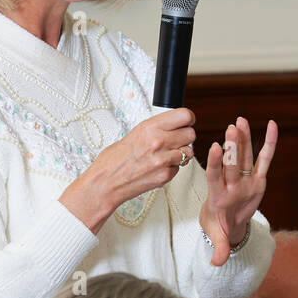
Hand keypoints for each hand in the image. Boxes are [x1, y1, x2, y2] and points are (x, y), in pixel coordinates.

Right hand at [60, 108, 196, 234]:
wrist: (106, 182)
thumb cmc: (115, 159)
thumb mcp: (134, 134)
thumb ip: (156, 129)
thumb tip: (173, 125)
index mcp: (150, 127)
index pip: (185, 115)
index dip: (188, 119)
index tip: (186, 122)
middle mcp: (158, 141)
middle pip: (191, 133)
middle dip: (185, 137)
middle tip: (176, 141)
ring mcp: (164, 159)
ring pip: (189, 151)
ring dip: (181, 153)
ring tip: (166, 155)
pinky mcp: (166, 175)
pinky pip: (180, 167)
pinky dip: (173, 167)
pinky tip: (159, 167)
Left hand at [199, 117, 277, 265]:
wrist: (226, 222)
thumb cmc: (218, 226)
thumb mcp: (218, 237)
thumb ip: (219, 248)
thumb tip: (217, 263)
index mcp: (220, 196)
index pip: (215, 177)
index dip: (214, 163)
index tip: (212, 147)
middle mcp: (232, 184)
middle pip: (231, 164)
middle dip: (231, 146)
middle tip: (230, 127)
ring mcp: (245, 179)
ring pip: (245, 157)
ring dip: (243, 139)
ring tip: (241, 119)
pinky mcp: (258, 179)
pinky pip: (264, 159)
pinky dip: (269, 143)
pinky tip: (272, 125)